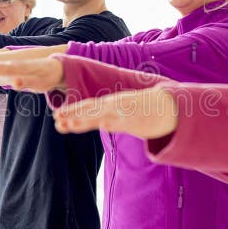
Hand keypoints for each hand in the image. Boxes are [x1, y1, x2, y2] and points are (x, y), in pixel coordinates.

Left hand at [0, 57, 64, 91]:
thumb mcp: (18, 76)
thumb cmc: (36, 74)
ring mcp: (26, 72)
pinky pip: (29, 81)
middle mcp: (15, 68)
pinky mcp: (38, 79)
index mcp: (9, 69)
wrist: (60, 70)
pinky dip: (22, 81)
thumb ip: (4, 77)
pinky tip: (15, 82)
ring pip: (8, 70)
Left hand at [53, 86, 178, 138]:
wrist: (170, 107)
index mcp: (113, 103)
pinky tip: (101, 124)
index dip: (72, 110)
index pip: (88, 106)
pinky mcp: (137, 121)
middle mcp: (117, 106)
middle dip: (73, 114)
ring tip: (70, 123)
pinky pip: (122, 122)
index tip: (57, 115)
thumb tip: (101, 124)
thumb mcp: (126, 112)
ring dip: (87, 119)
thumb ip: (112, 118)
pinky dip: (111, 122)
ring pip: (103, 116)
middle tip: (56, 118)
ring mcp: (126, 113)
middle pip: (91, 110)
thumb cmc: (147, 110)